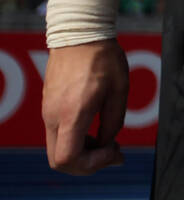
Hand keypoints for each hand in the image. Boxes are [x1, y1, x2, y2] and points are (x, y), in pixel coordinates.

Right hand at [42, 39, 129, 173]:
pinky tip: (95, 130)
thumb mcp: (120, 90)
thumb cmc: (103, 58)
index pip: (67, 159)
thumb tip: (108, 142)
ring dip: (84, 153)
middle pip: (59, 161)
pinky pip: (58, 136)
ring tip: (109, 142)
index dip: (92, 164)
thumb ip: (114, 121)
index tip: (114, 150)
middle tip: (114, 152)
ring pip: (58, 150)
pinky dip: (76, 141)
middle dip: (88, 164)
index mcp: (71, 113)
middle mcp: (53, 116)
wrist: (79, 34)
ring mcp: (47, 112)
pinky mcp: (48, 107)